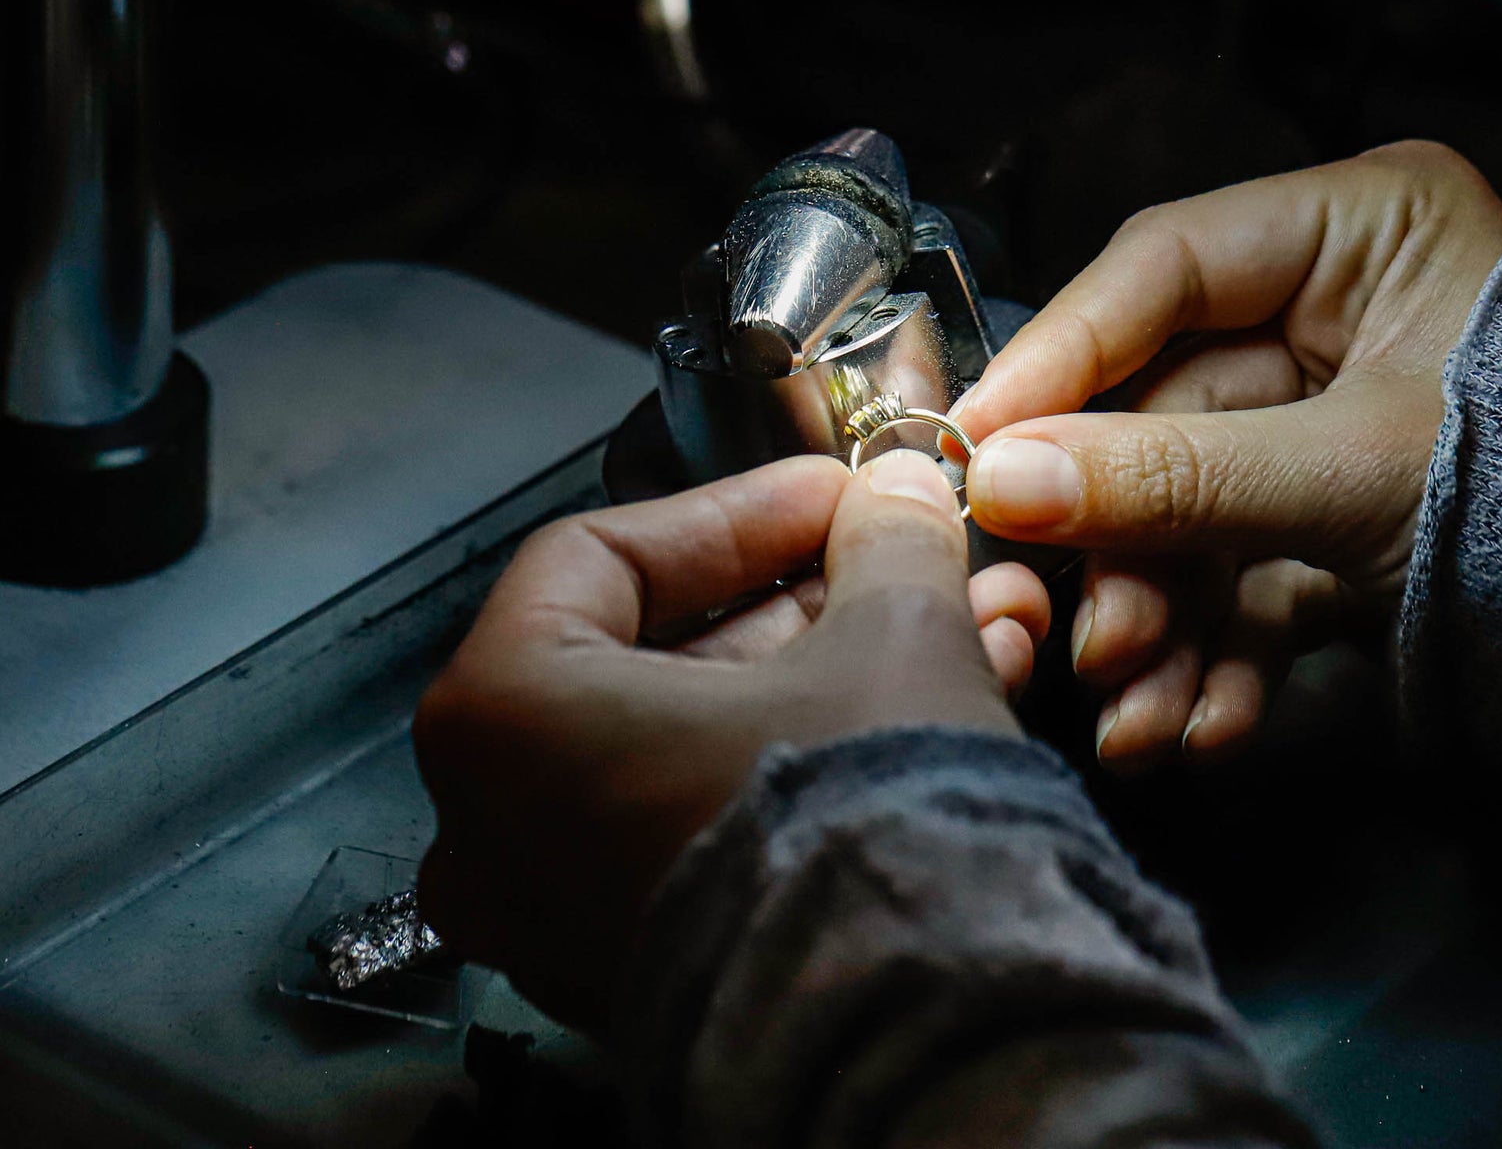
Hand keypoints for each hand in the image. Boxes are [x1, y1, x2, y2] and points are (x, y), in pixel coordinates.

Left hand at [414, 451, 1045, 1032]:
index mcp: (502, 717)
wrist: (914, 1053)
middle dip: (805, 599)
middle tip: (897, 556)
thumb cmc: (853, 819)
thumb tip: (897, 493)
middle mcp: (498, 825)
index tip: (832, 494)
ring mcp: (562, 915)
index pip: (602, 556)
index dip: (733, 510)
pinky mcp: (642, 974)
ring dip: (831, 673)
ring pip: (699, 742)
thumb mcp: (887, 638)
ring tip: (956, 628)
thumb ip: (881, 544)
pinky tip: (931, 715)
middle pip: (658, 654)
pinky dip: (808, 762)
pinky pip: (714, 823)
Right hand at [954, 141, 1501, 771]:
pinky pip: (1250, 571)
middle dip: (1125, 542)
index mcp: (1358, 229)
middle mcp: (1334, 314)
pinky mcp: (1335, 519)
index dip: (1058, 353)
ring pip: (1194, 508)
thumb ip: (1172, 476)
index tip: (972, 440)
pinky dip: (1220, 654)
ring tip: (1137, 717)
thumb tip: (996, 483)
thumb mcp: (1359, 476)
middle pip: (1164, 410)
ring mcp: (1329, 421)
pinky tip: (1199, 730)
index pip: (1163, 267)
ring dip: (1161, 621)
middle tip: (1072, 627)